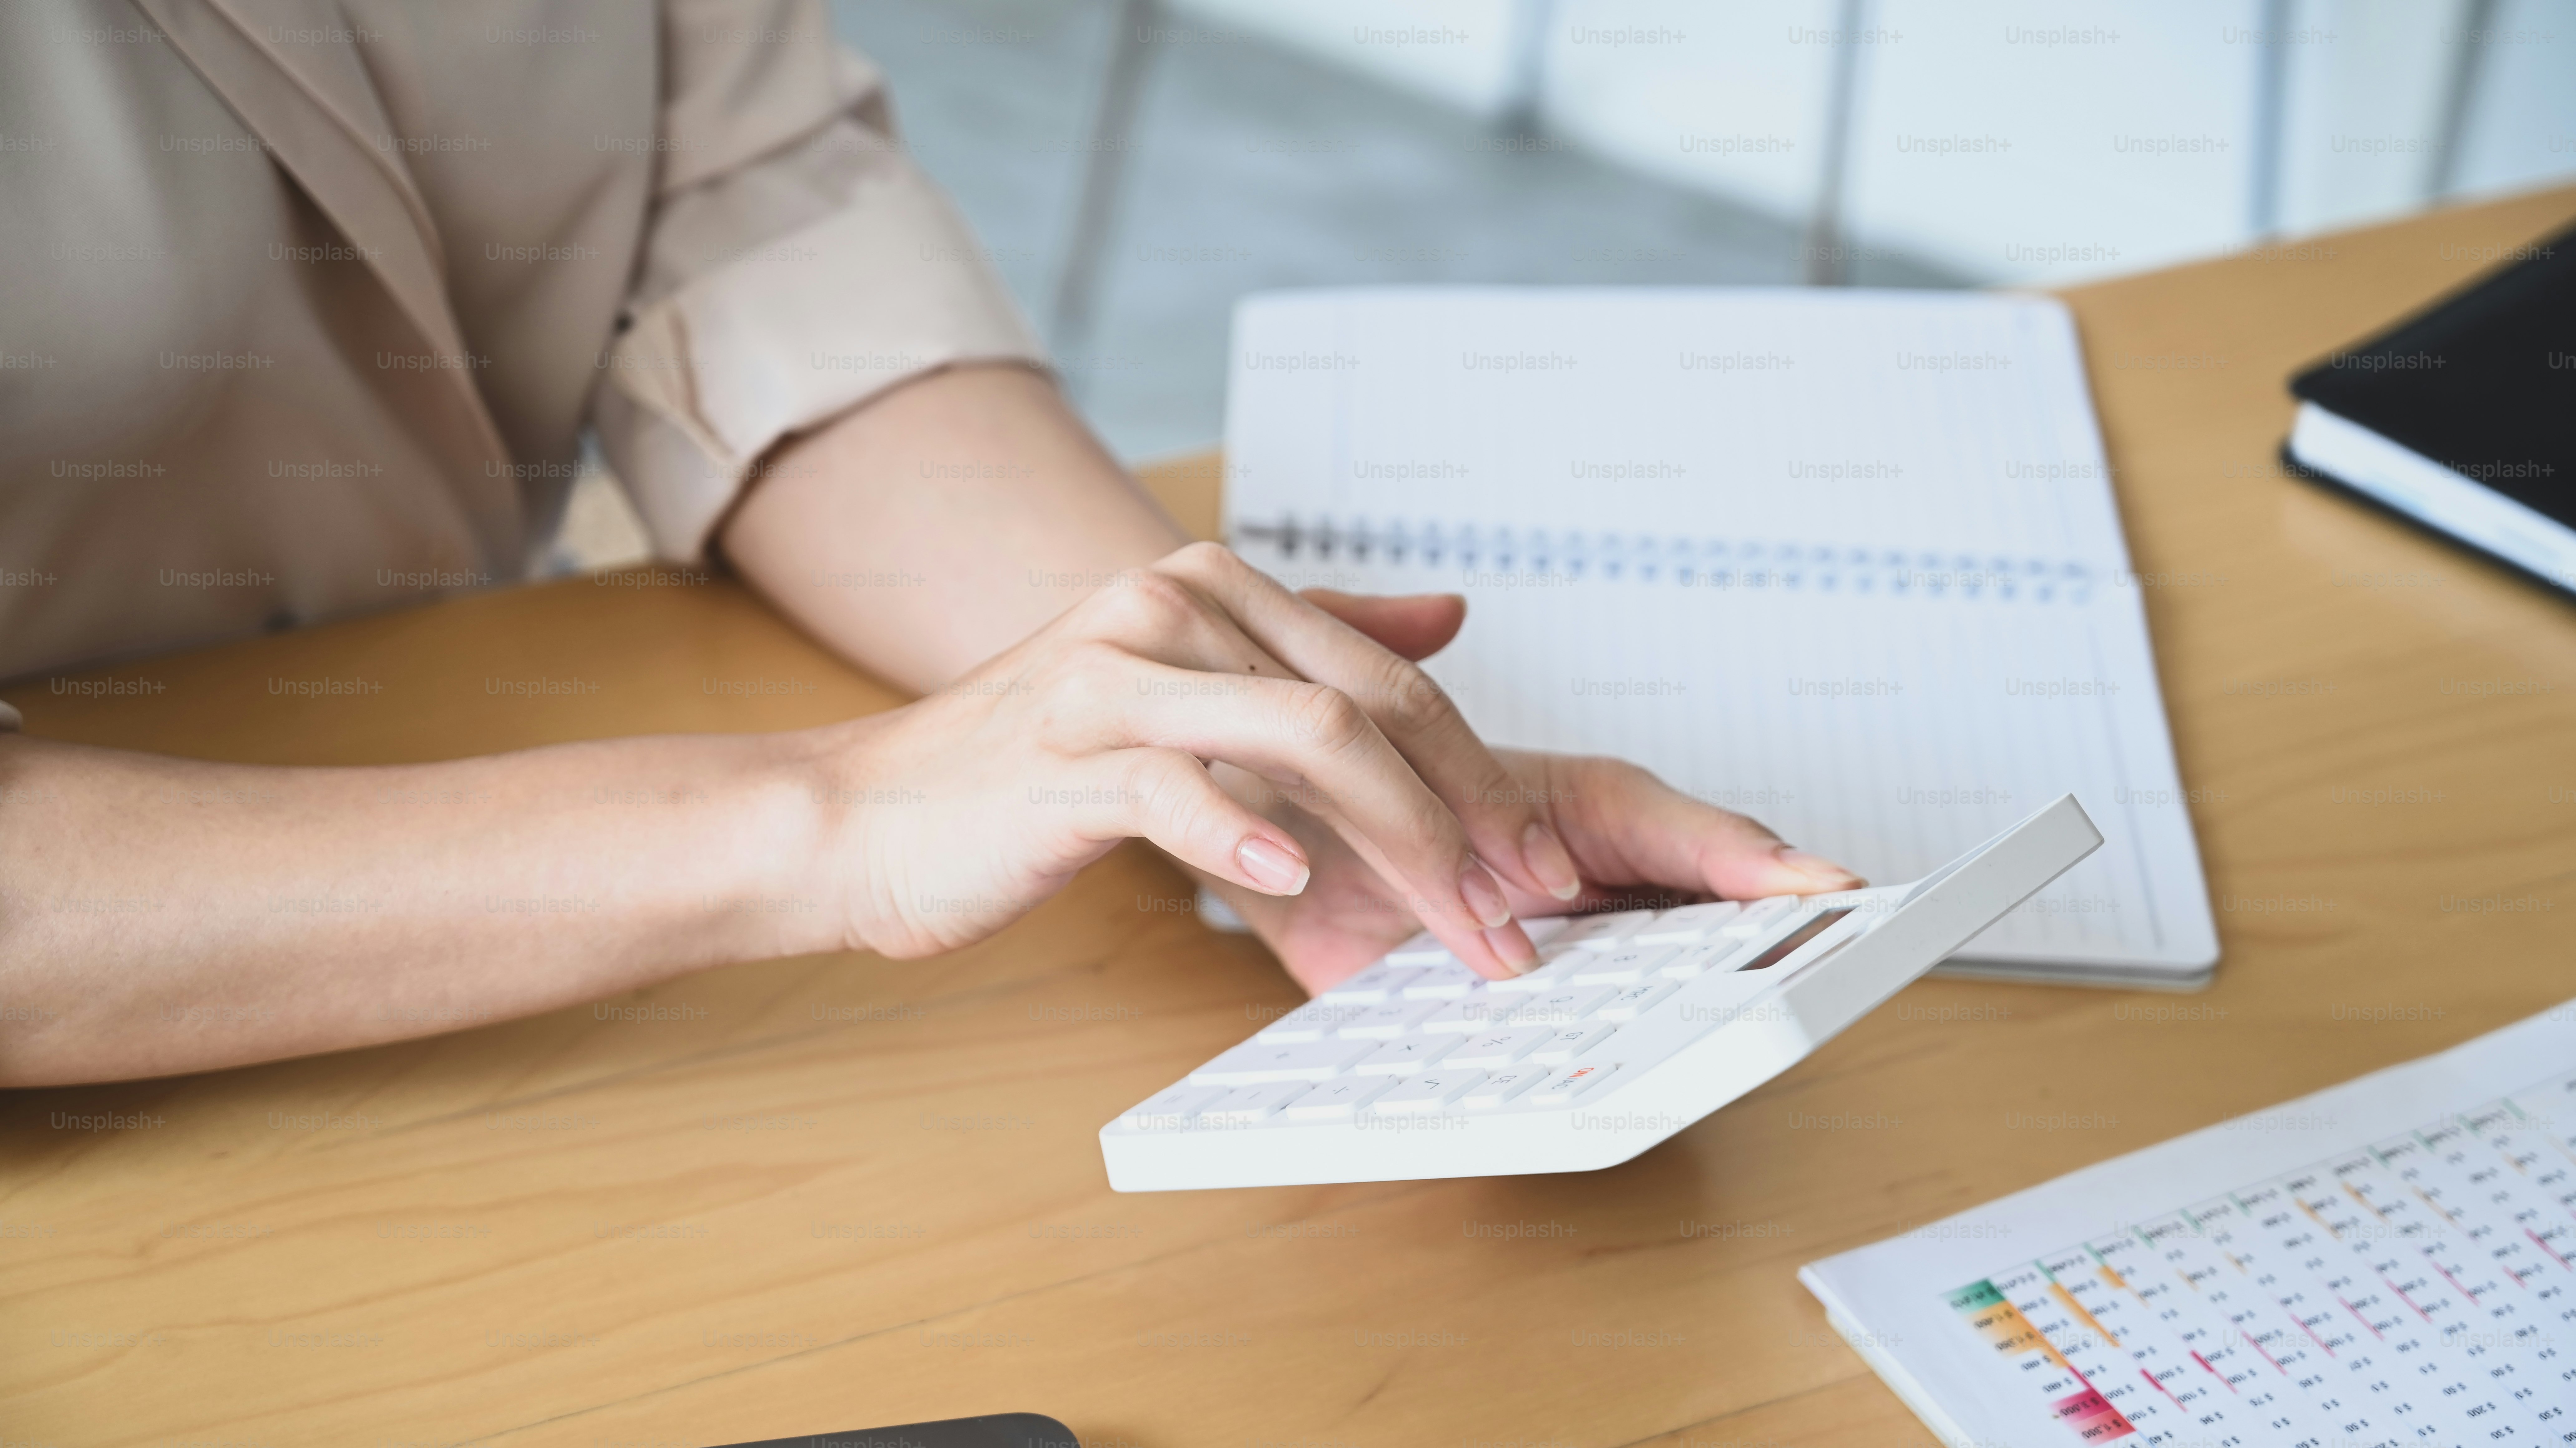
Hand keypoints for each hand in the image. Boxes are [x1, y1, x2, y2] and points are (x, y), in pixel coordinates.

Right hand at [811, 542, 1859, 984]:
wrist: (869, 816)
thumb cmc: (1035, 774)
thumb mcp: (1189, 694)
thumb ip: (1311, 649)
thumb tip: (1447, 615)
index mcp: (1210, 588)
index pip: (1389, 678)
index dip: (1478, 773)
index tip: (1538, 865)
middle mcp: (1170, 606)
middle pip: (1369, 709)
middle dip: (1466, 820)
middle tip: (1524, 915)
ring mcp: (1115, 675)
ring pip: (1308, 742)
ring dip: (1404, 845)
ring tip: (1456, 929)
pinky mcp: (1065, 757)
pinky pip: (1179, 792)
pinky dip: (1248, 842)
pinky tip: (1295, 886)